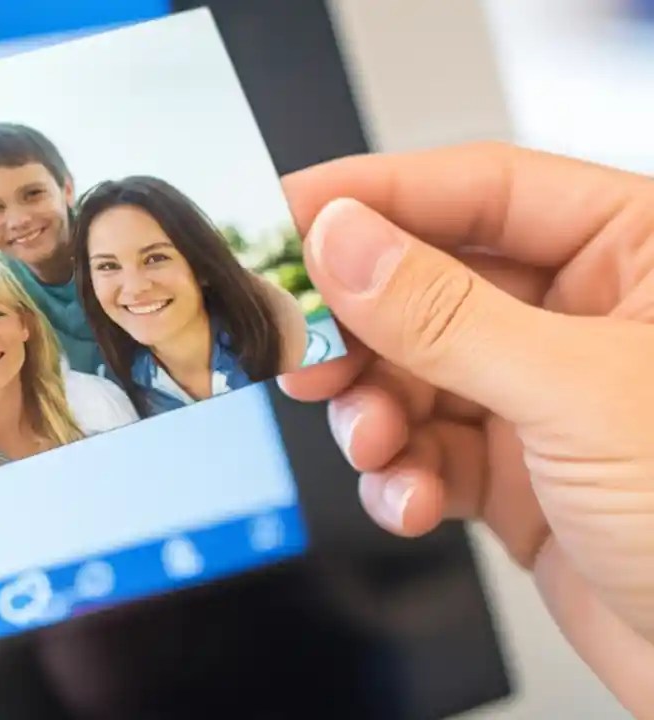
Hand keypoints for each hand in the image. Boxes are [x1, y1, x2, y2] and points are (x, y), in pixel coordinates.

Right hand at [278, 143, 653, 713]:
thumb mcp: (575, 395)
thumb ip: (443, 313)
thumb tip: (344, 241)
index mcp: (640, 252)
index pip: (483, 190)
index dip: (377, 197)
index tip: (288, 216)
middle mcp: (590, 315)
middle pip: (429, 284)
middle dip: (360, 328)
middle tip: (301, 349)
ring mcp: (549, 397)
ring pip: (414, 373)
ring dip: (375, 412)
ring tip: (373, 443)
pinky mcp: (521, 473)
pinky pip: (428, 449)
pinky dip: (402, 476)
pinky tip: (412, 499)